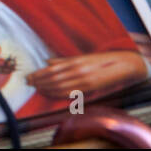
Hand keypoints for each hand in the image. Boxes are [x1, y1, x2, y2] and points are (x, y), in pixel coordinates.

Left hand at [26, 51, 146, 99]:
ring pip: (60, 87)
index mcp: (75, 61)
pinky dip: (58, 94)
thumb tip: (47, 61)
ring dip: (46, 88)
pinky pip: (70, 93)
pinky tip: (50, 94)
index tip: (29, 76)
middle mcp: (78, 71)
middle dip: (39, 81)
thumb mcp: (82, 57)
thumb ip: (64, 60)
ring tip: (37, 88)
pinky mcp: (90, 89)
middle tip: (28, 83)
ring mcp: (84, 81)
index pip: (51, 70)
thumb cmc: (101, 60)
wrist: (122, 65)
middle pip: (53, 79)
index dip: (39, 74)